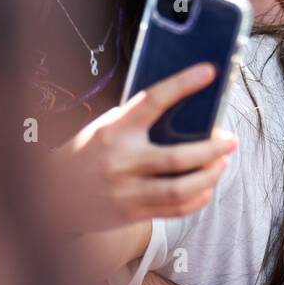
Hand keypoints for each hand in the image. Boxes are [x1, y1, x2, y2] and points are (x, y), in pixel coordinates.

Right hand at [55, 63, 237, 231]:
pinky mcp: (132, 213)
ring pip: (181, 189)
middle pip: (178, 158)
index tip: (210, 71)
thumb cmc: (89, 152)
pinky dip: (198, 198)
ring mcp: (126, 191)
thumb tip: (190, 113)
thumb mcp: (107, 128)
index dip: (183, 84)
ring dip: (210, 176)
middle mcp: (121, 161)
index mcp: (115, 129)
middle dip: (213, 149)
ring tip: (223, 163)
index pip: (153, 100)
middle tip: (232, 140)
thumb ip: (140, 122)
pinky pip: (175, 210)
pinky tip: (208, 187)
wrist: (51, 194)